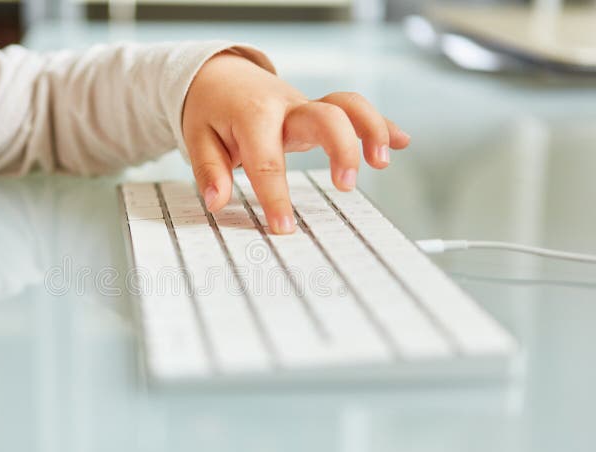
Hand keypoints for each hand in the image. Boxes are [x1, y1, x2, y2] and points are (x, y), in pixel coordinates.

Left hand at [182, 52, 410, 233]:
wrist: (221, 75)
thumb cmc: (211, 109)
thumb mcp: (197, 137)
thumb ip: (210, 170)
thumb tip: (217, 201)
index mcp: (253, 115)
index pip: (267, 160)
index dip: (276, 197)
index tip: (284, 227)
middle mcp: (286, 107)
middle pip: (324, 117)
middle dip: (340, 149)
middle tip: (346, 186)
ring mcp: (305, 107)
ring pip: (347, 106)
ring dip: (370, 130)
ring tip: (383, 162)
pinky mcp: (317, 111)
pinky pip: (354, 112)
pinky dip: (380, 124)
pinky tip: (402, 142)